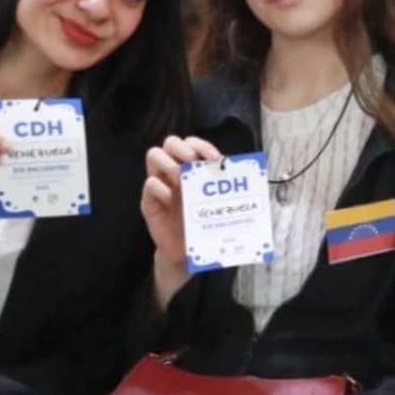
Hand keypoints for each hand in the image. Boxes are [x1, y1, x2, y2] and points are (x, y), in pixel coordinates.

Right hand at [142, 136, 221, 302]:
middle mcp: (174, 171)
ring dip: (169, 164)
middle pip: (170, 142)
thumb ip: (224, 187)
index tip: (215, 158)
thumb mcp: (216, 203)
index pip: (191, 143)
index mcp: (191, 168)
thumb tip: (246, 175)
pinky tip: (171, 199)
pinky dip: (161, 188)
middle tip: (192, 162)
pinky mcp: (149, 202)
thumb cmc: (203, 224)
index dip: (202, 145)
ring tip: (181, 180)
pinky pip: (149, 185)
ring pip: (154, 155)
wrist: (187, 253)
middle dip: (182, 147)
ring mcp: (160, 184)